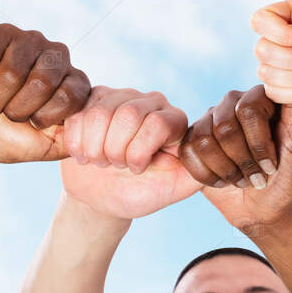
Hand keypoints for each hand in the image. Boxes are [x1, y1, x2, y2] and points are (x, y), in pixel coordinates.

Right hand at [0, 24, 92, 165]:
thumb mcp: (43, 147)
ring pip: (11, 72)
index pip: (70, 96)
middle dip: (16, 110)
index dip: (44, 117)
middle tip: (7, 114)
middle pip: (42, 82)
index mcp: (75, 82)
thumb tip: (87, 132)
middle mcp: (56, 55)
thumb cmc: (7, 136)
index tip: (32, 123)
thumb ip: (70, 140)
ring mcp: (27, 40)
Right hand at [60, 87, 196, 218]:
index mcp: (174, 121)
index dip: (139, 151)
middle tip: (115, 166)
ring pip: (100, 112)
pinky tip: (83, 154)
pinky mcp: (91, 99)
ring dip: (94, 148)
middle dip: (115, 151)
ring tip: (100, 161)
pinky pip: (79, 112)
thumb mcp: (168, 191)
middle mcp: (150, 102)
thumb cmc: (137, 193)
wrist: (100, 196)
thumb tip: (215, 164)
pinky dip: (76, 141)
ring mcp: (120, 96)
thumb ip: (193, 177)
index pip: (157, 122)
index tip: (137, 170)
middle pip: (127, 114)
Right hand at [188, 92, 291, 231]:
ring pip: (203, 141)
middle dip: (243, 162)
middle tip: (256, 178)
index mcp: (260, 97)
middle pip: (224, 128)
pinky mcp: (191, 138)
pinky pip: (188, 153)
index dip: (258, 144)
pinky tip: (223, 181)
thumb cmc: (285, 176)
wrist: (262, 206)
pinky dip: (208, 177)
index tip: (272, 168)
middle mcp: (232, 102)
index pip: (248, 111)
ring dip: (226, 171)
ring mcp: (209, 119)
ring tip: (241, 180)